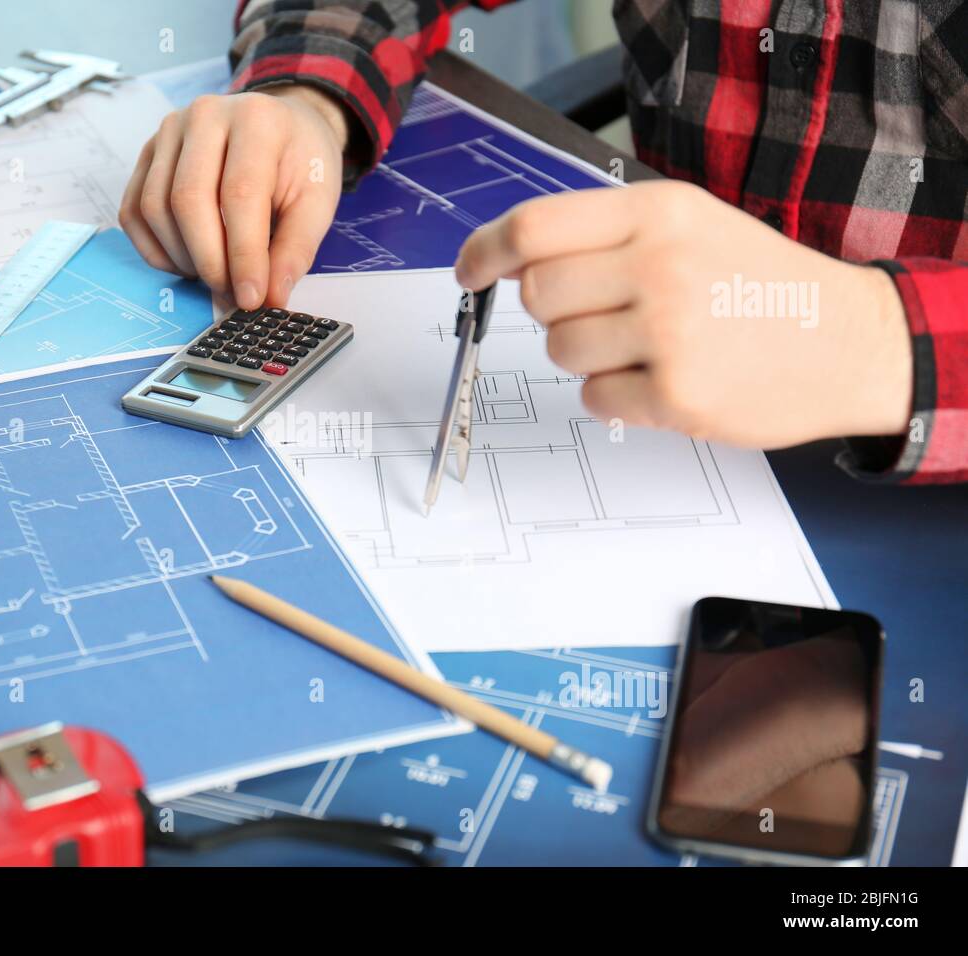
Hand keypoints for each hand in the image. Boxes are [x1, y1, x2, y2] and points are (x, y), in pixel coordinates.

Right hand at [120, 86, 347, 309]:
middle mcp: (205, 115)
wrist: (281, 124)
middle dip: (209, 261)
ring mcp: (169, 132)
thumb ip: (296, 249)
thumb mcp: (319, 201)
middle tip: (230, 292)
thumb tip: (271, 296)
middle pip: (188, 200)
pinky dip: (155, 249)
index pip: (239, 194)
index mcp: (257, 120)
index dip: (243, 254)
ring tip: (214, 275)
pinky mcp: (147, 154)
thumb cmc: (300, 162)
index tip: (251, 297)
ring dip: (182, 257)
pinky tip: (186, 262)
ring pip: (155, 208)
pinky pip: (134, 211)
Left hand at [454, 182, 913, 447]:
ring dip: (587, 355)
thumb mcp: (688, 225)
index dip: (485, 250)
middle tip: (601, 313)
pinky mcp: (677, 395)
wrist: (850, 341)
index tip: (470, 270)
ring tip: (648, 345)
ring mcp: (669, 333)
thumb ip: (604, 234)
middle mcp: (659, 265)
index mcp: (658, 212)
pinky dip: (616, 395)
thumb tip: (510, 258)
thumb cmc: (757, 282)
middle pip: (539, 294)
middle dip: (554, 310)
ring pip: (562, 351)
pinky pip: (595, 398)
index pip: (534, 226)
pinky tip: (664, 378)